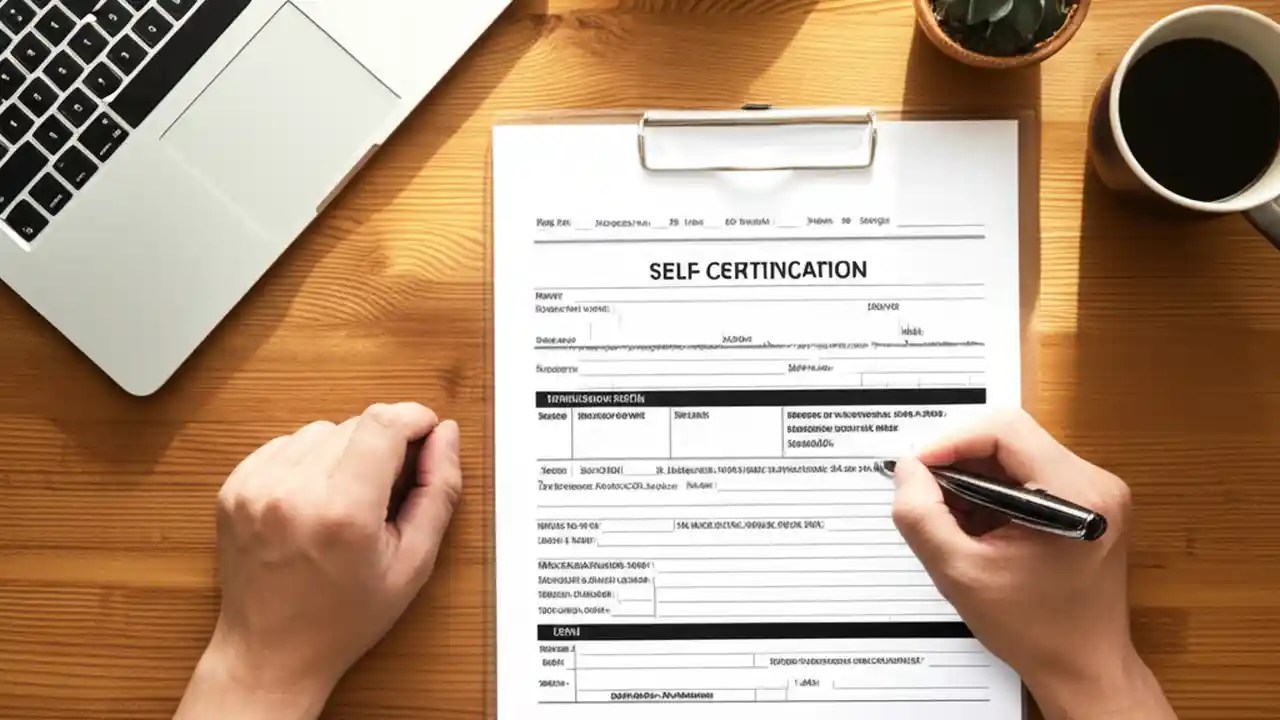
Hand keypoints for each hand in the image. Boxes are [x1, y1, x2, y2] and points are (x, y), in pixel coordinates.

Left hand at [176, 403, 462, 719]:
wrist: (271, 653)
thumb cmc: (345, 617)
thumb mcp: (414, 563)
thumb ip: (439, 492)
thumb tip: (445, 435)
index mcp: (343, 512)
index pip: (383, 423)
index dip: (413, 418)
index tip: (426, 434)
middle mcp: (293, 491)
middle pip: (356, 424)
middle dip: (382, 446)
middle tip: (385, 493)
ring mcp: (256, 487)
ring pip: (321, 430)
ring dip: (344, 452)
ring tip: (346, 500)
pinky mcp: (234, 487)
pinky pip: (286, 444)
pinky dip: (308, 461)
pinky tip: (314, 500)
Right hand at [891, 410, 1175, 719]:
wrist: (1084, 667)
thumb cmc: (1035, 631)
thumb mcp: (959, 573)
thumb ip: (922, 516)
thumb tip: (908, 470)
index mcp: (1076, 494)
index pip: (1005, 431)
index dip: (952, 441)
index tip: (917, 468)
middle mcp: (1094, 484)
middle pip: (1010, 438)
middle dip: (959, 459)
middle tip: (925, 491)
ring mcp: (1093, 492)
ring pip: (1015, 454)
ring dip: (973, 476)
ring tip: (951, 516)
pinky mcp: (1085, 503)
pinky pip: (1026, 475)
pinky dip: (991, 490)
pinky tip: (975, 524)